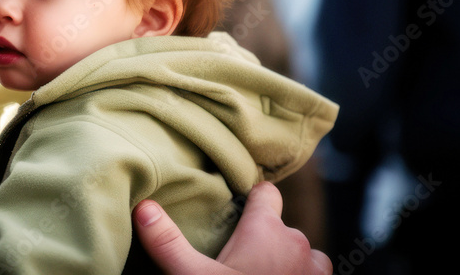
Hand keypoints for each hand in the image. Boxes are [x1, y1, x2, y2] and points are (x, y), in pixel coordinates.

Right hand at [132, 182, 331, 274]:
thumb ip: (167, 242)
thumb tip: (143, 208)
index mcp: (266, 230)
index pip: (267, 192)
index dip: (253, 198)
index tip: (239, 208)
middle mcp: (297, 243)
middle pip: (281, 227)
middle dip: (265, 238)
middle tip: (239, 258)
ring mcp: (316, 270)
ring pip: (304, 253)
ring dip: (289, 261)